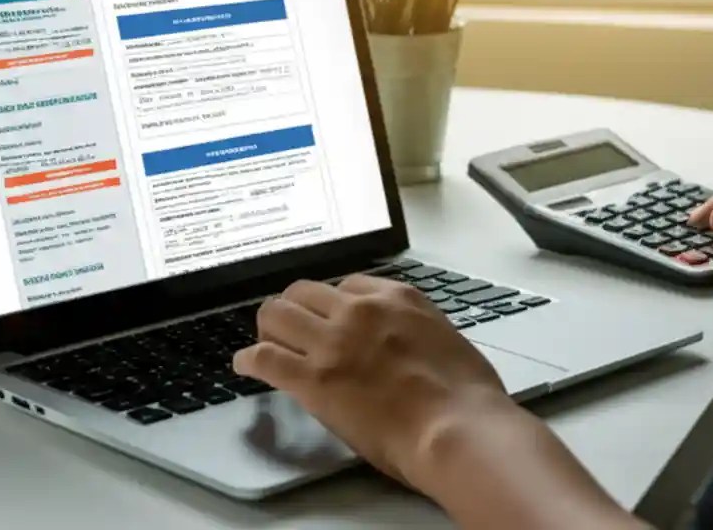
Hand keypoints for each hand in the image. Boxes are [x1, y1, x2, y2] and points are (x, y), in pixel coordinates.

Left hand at [233, 274, 510, 487]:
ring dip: (268, 327)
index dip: (333, 304)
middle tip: (291, 327)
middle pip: (305, 292)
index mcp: (396, 297)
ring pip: (277, 314)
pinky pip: (264, 358)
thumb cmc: (466, 395)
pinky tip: (246, 366)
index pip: (348, 285)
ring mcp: (333, 342)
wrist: (458, 427)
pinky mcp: (313, 379)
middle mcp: (359, 310)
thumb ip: (414, 329)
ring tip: (266, 341)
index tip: (329, 317)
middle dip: (295, 308)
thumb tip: (404, 341)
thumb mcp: (445, 338)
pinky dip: (250, 360)